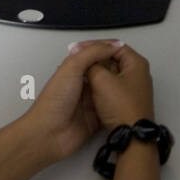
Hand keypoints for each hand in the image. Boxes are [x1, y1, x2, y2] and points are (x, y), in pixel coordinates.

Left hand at [20, 40, 123, 162]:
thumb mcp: (72, 67)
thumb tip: (112, 45)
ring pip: (109, 89)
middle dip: (116, 68)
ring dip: (117, 86)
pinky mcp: (95, 118)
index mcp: (74, 69)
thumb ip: (92, 52)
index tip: (123, 48)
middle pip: (104, 71)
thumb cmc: (53, 102)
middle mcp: (82, 84)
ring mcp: (89, 102)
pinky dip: (117, 104)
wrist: (48, 135)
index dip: (108, 50)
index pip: (95, 53)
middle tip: (129, 66)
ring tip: (130, 82)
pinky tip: (125, 100)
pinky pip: (110, 108)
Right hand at [87, 44, 154, 129]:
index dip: (95, 45)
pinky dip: (101, 84)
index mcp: (136, 63)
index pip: (114, 45)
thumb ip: (93, 66)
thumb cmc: (122, 107)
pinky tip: (90, 88)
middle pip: (113, 58)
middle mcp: (138, 73)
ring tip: (82, 72)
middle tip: (79, 59)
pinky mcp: (128, 100)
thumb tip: (87, 62)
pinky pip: (112, 86)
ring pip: (112, 73)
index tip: (80, 48)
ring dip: (97, 72)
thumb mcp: (102, 81)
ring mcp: (134, 87)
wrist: (131, 136)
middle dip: (96, 59)